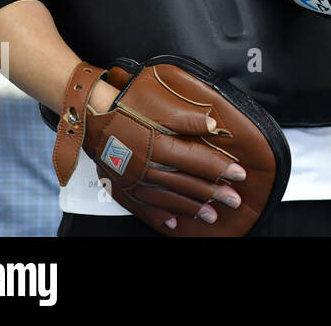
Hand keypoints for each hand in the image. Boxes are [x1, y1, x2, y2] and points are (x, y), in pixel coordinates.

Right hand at [54, 61, 251, 233]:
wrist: (90, 116)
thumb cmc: (126, 108)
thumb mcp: (159, 108)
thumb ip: (187, 119)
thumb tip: (214, 125)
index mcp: (159, 145)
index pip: (197, 160)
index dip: (221, 168)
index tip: (240, 176)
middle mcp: (147, 166)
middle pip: (186, 182)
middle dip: (213, 193)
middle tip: (234, 201)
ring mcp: (134, 180)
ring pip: (168, 198)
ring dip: (191, 208)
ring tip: (211, 216)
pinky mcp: (122, 187)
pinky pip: (142, 207)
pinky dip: (159, 216)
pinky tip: (174, 224)